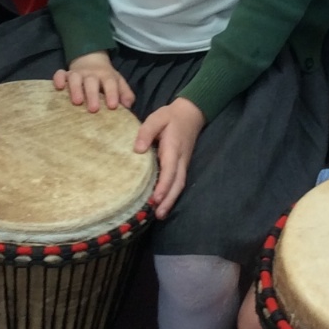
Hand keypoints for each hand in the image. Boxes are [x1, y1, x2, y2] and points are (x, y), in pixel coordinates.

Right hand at [53, 51, 135, 111]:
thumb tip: (129, 106)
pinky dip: (58, 79)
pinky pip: (60, 74)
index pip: (110, 83)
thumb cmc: (105, 77)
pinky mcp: (65, 74)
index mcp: (106, 76)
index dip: (112, 93)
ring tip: (76, 102)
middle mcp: (91, 74)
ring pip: (75, 78)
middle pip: (91, 82)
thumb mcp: (118, 82)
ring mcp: (77, 74)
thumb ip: (125, 93)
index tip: (113, 106)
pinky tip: (58, 87)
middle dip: (92, 95)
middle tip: (93, 109)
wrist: (90, 59)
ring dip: (75, 89)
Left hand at [135, 98, 205, 218]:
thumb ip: (146, 132)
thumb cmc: (170, 117)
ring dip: (170, 200)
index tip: (156, 198)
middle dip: (168, 199)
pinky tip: (162, 203)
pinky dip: (171, 194)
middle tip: (158, 214)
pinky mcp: (181, 165)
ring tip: (160, 214)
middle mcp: (180, 159)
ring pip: (179, 185)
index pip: (170, 170)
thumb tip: (137, 149)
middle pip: (177, 183)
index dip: (163, 185)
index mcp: (173, 148)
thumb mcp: (157, 118)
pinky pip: (177, 182)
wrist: (191, 114)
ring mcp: (183, 163)